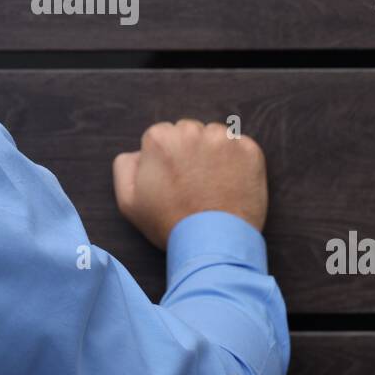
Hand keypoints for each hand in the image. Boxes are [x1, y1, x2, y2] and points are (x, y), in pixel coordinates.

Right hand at [111, 118, 267, 250]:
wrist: (212, 244)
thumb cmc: (170, 223)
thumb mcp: (128, 202)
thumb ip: (125, 167)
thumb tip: (137, 152)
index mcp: (160, 138)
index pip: (162, 136)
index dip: (166, 159)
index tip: (173, 180)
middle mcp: (192, 131)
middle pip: (189, 132)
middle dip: (190, 152)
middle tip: (193, 183)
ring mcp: (223, 139)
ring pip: (215, 137)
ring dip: (214, 154)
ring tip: (213, 185)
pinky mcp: (249, 150)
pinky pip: (241, 147)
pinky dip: (238, 162)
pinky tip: (231, 184)